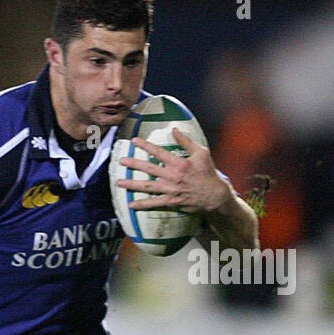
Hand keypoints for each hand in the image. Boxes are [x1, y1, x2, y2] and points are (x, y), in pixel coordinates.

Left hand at [115, 129, 231, 213]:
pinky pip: (154, 203)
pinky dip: (142, 204)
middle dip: (133, 164)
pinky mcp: (171, 201)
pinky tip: (131, 204)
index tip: (133, 141)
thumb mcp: (201, 153)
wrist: (214, 194)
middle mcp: (172, 176)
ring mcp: (170, 189)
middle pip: (149, 168)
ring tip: (119, 182)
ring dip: (132, 184)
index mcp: (179, 163)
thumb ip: (186, 141)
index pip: (158, 152)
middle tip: (121, 161)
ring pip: (147, 186)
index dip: (145, 146)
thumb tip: (174, 129)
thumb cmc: (208, 172)